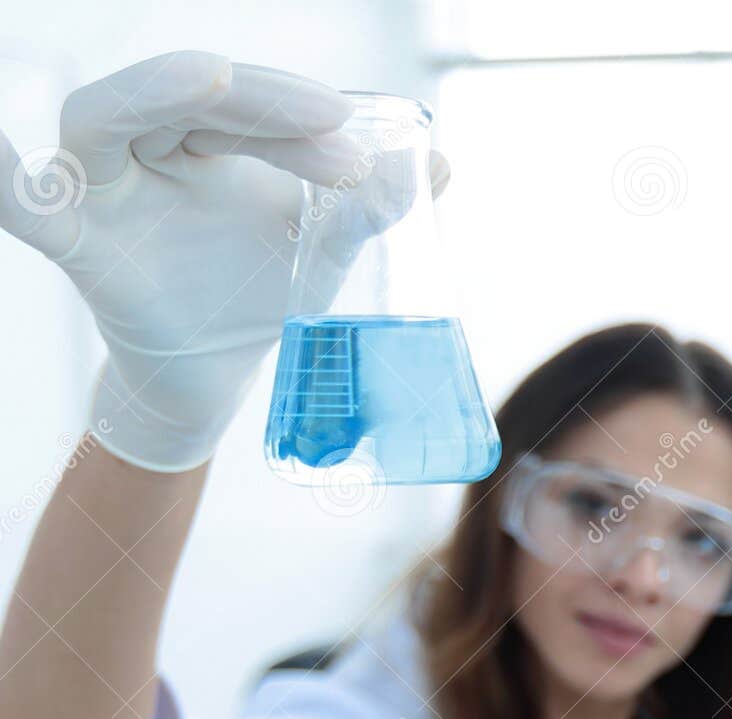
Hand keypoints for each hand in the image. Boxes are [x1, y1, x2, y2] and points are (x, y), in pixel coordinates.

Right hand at [0, 52, 361, 471]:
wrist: (221, 376)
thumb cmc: (259, 295)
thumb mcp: (325, 249)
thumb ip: (374, 206)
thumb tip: (438, 160)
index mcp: (200, 140)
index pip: (243, 102)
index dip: (298, 113)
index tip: (361, 143)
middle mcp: (144, 151)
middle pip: (184, 96)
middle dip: (260, 100)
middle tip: (334, 123)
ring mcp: (103, 193)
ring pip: (108, 117)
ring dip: (160, 92)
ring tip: (214, 80)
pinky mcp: (82, 247)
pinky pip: (30, 210)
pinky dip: (4, 182)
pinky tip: (0, 159)